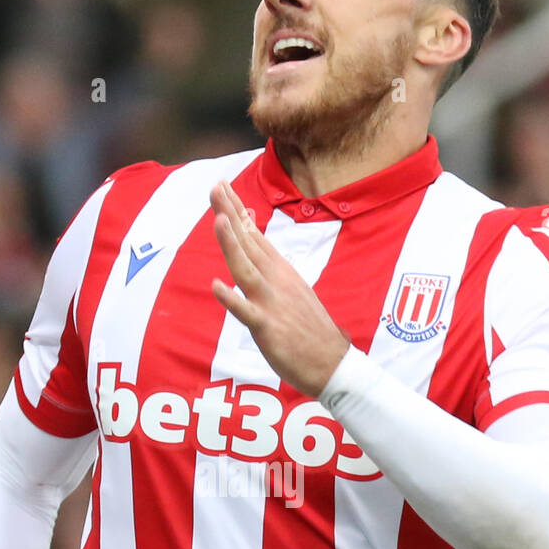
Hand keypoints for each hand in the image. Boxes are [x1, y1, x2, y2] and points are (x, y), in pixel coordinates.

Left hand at [210, 180, 349, 397]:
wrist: (332, 363)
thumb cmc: (308, 327)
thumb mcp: (292, 288)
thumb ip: (270, 265)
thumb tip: (256, 241)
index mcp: (280, 272)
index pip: (254, 235)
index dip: (236, 210)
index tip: (222, 185)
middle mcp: (276, 281)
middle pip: (249, 243)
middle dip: (230, 214)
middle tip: (216, 186)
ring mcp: (271, 303)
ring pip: (247, 270)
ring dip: (232, 245)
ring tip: (218, 219)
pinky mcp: (268, 328)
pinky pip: (246, 313)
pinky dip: (231, 299)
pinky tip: (217, 286)